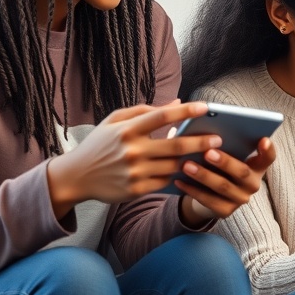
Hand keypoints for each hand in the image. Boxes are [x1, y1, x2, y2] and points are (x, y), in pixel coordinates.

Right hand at [47, 101, 212, 217]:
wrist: (76, 176)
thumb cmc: (99, 144)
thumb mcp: (115, 121)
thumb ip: (145, 111)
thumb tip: (177, 103)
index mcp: (127, 130)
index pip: (162, 117)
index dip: (186, 111)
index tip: (206, 107)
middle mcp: (132, 151)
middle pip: (176, 146)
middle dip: (201, 142)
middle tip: (218, 139)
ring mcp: (134, 173)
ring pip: (174, 166)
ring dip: (194, 161)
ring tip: (210, 156)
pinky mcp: (136, 190)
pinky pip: (165, 182)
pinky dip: (178, 176)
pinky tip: (190, 171)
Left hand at [176, 136, 276, 226]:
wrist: (212, 194)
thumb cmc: (219, 166)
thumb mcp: (227, 154)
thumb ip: (223, 143)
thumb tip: (204, 129)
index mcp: (257, 166)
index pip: (269, 157)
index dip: (268, 150)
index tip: (263, 139)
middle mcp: (253, 183)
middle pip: (242, 172)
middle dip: (225, 162)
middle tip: (208, 152)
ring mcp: (241, 198)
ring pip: (223, 187)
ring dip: (204, 175)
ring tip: (186, 165)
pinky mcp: (226, 210)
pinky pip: (208, 200)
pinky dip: (192, 190)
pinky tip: (179, 180)